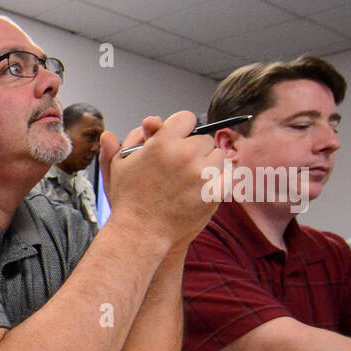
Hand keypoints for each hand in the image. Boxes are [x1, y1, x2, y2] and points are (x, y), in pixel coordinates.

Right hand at [101, 111, 223, 249]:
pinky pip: (229, 175)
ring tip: (192, 179)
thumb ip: (132, 139)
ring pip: (218, 155)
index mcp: (162, 142)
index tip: (179, 139)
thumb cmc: (127, 199)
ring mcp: (201, 173)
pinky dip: (221, 179)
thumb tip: (149, 121)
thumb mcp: (120, 164)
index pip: (187, 118)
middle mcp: (184, 154)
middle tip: (182, 166)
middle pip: (204, 139)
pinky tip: (207, 186)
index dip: (182, 128)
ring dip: (209, 164)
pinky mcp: (213, 192)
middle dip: (195, 150)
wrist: (139, 232)